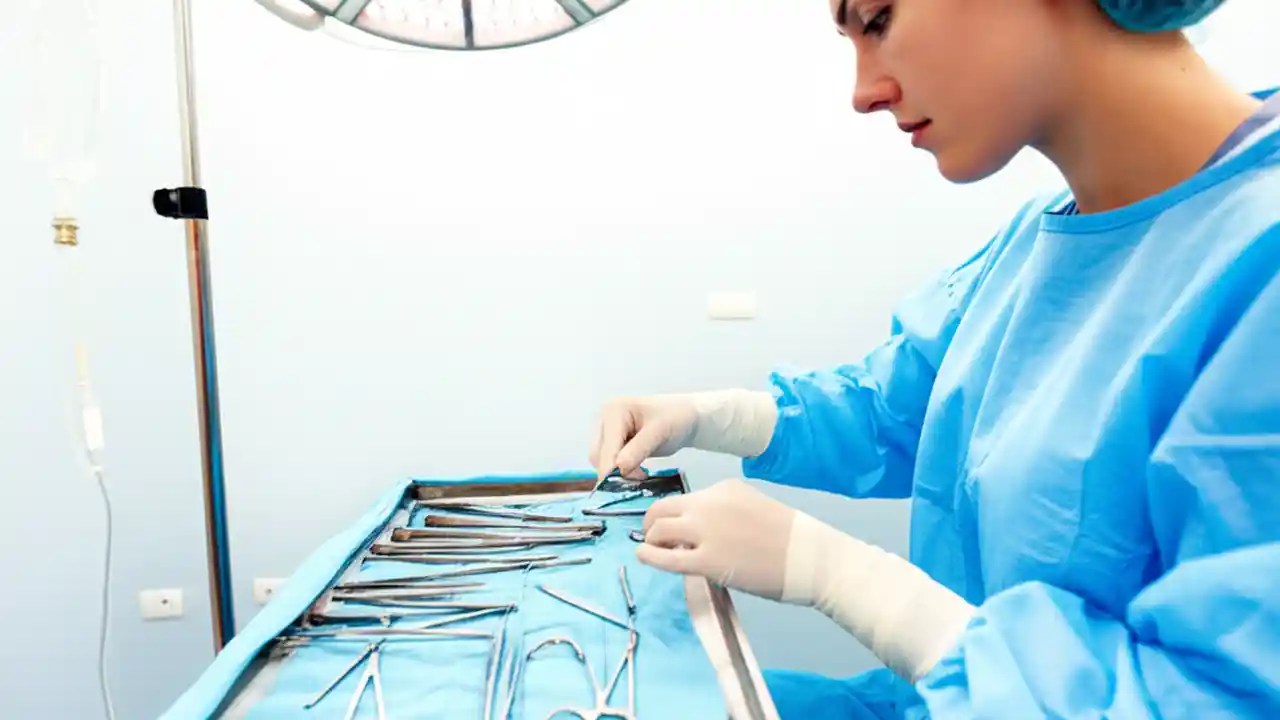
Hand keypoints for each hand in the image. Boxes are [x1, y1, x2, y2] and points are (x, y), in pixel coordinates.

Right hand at [589, 390, 778, 479]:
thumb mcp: (662, 432)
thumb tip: (617, 468)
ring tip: (643, 476)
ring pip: (604, 460)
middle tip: (637, 482)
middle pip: (598, 454)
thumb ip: (638, 450)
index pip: (603, 447)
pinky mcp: (621, 438)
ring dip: (620, 472)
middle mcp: (608, 415)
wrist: (700, 414)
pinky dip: (625, 470)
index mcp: (614, 410)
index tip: (624, 484)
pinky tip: (642, 475)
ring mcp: (612, 426)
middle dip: (614, 471)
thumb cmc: (685, 416)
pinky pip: (614, 461)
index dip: (611, 469)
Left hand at [636, 478, 794, 599]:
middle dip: (652, 522)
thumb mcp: (754, 507)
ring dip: (651, 539)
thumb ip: (725, 513)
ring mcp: (707, 531)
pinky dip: (649, 555)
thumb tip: (699, 530)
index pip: (686, 499)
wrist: (811, 558)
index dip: (675, 516)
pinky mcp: (707, 560)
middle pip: (663, 507)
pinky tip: (644, 556)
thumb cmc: (790, 539)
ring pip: (659, 529)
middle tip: (653, 537)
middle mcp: (710, 504)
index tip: (673, 529)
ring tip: (654, 550)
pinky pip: (666, 557)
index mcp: (724, 489)